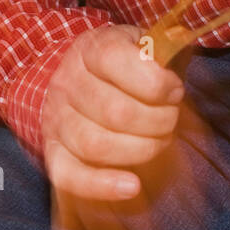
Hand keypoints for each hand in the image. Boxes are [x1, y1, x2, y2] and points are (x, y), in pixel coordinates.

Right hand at [42, 24, 191, 229]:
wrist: (85, 81)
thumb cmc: (129, 67)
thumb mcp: (144, 44)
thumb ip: (162, 49)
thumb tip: (175, 56)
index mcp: (90, 49)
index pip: (115, 61)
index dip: (156, 81)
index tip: (175, 90)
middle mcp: (67, 82)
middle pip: (114, 111)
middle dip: (158, 121)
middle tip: (171, 120)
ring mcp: (56, 119)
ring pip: (95, 145)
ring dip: (141, 150)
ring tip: (158, 143)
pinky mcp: (54, 152)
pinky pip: (69, 176)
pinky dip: (101, 185)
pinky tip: (131, 185)